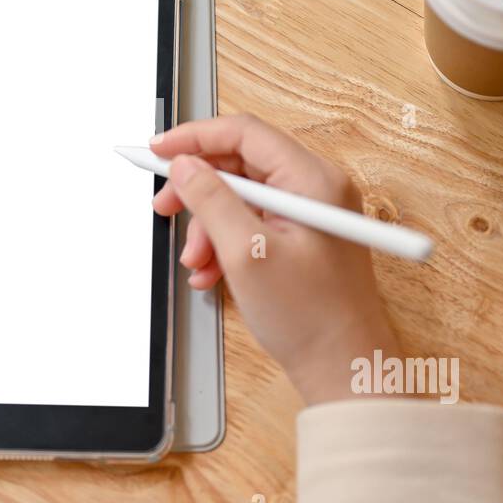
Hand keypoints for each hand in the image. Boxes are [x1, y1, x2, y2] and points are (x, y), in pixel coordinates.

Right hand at [151, 114, 402, 405]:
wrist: (344, 369)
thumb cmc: (311, 318)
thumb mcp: (246, 253)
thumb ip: (211, 200)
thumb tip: (184, 165)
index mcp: (313, 180)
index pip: (245, 133)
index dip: (195, 138)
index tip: (158, 151)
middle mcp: (317, 188)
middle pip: (240, 164)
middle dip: (198, 190)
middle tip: (165, 207)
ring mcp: (311, 212)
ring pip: (241, 197)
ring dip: (209, 225)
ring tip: (196, 261)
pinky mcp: (303, 236)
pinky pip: (253, 222)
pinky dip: (225, 242)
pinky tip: (212, 272)